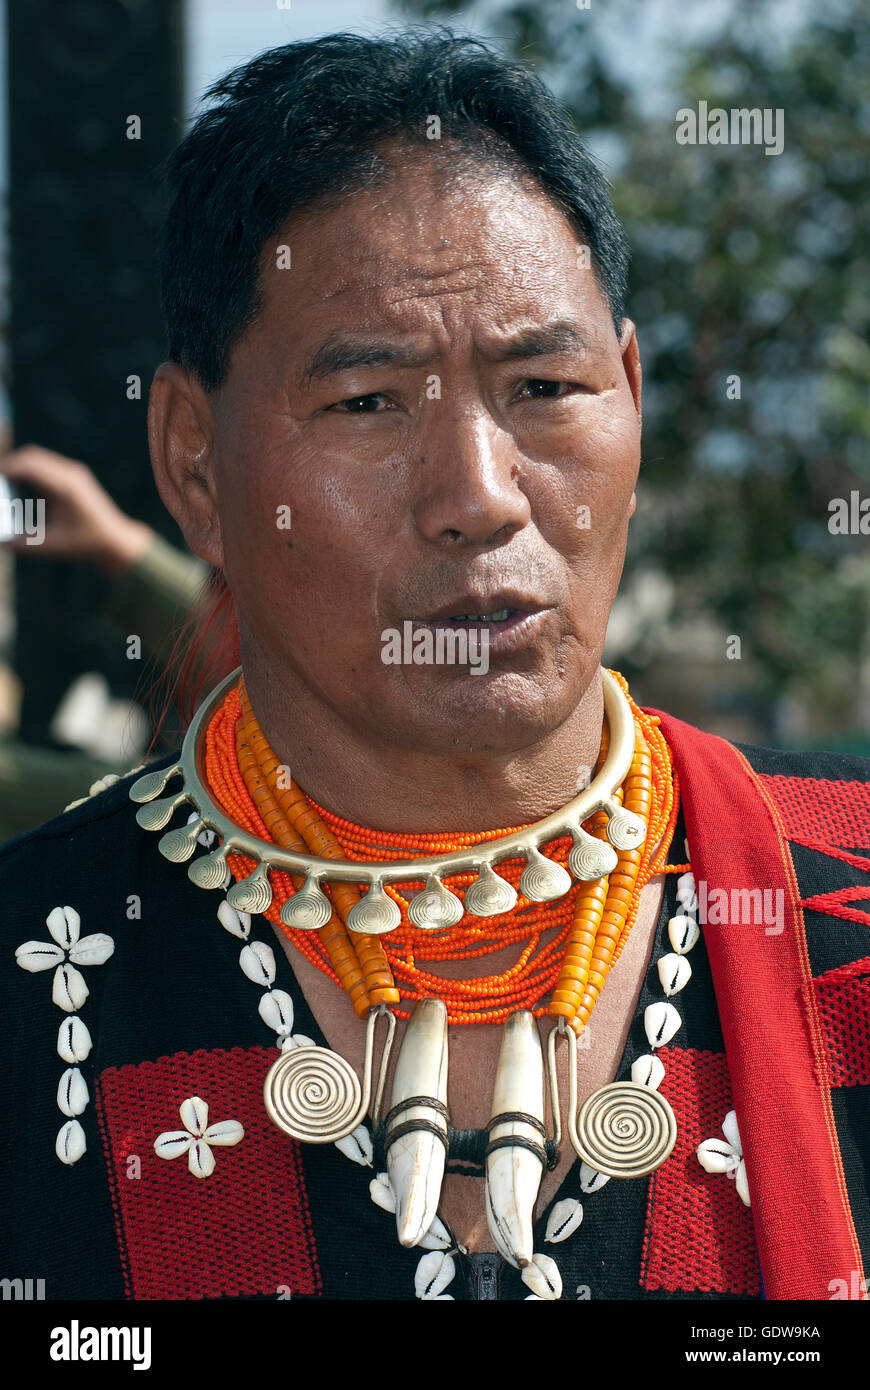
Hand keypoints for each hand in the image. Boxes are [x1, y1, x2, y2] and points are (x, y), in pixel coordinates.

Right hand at [0, 445, 153, 575]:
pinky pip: (47, 465)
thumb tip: (1, 542)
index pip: (28, 466)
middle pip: (31, 456)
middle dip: (9, 465)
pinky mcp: (75, 477)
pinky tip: (19, 483)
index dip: (6, 468)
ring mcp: (74, 473)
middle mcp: (70, 474)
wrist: (116, 541)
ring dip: (19, 466)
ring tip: (3, 481)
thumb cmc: (85, 544)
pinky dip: (31, 470)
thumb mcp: (51, 546)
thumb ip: (22, 544)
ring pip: (38, 459)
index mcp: (64, 486)